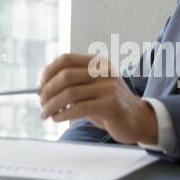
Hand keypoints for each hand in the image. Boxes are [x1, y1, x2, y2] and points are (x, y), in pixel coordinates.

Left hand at [37, 53, 157, 144]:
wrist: (138, 120)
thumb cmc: (109, 105)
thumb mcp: (92, 89)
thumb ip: (74, 84)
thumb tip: (43, 88)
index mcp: (97, 63)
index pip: (66, 59)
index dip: (49, 71)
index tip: (40, 85)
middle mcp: (104, 72)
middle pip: (66, 75)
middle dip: (48, 90)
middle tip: (41, 103)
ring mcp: (109, 88)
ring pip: (70, 93)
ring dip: (52, 105)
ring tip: (45, 113)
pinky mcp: (111, 105)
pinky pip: (79, 108)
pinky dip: (63, 114)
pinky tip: (58, 118)